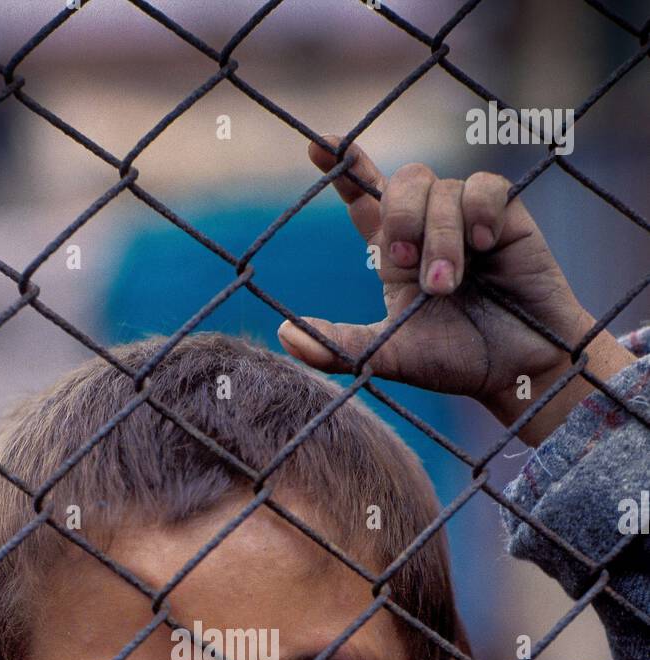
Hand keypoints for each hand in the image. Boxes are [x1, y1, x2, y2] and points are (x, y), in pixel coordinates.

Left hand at [278, 137, 633, 443]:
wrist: (519, 369)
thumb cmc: (457, 363)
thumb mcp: (391, 357)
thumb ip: (340, 347)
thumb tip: (284, 335)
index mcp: (394, 255)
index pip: (364, 197)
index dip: (344, 166)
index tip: (318, 145)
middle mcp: (428, 228)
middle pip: (401, 183)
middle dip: (399, 220)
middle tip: (409, 264)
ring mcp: (466, 218)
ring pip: (441, 188)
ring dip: (440, 236)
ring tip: (449, 283)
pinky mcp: (506, 215)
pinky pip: (484, 186)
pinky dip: (478, 213)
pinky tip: (484, 245)